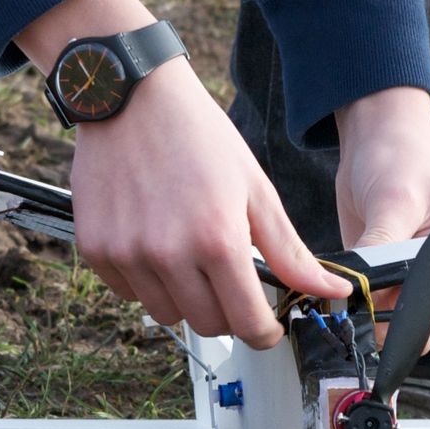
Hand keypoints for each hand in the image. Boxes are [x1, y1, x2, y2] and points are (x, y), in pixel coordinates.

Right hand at [21, 0, 347, 348]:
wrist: (131, 97)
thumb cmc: (198, 137)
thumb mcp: (256, 190)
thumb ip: (291, 252)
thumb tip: (332, 291)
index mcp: (217, 240)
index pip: (246, 323)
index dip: (264, 331)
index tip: (266, 323)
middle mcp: (168, 254)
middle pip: (207, 326)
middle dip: (226, 313)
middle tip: (229, 279)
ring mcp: (128, 254)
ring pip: (167, 315)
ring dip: (185, 298)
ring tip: (190, 256)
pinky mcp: (97, 250)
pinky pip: (129, 293)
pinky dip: (147, 281)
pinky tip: (156, 244)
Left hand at [334, 87, 429, 344]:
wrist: (376, 152)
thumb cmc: (398, 164)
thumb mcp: (392, 202)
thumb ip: (382, 247)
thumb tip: (365, 289)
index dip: (418, 302)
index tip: (383, 295)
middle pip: (427, 321)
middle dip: (390, 314)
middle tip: (360, 292)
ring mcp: (422, 286)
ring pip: (403, 327)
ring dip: (373, 315)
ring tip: (354, 286)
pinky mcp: (394, 289)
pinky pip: (380, 317)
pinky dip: (362, 310)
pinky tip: (347, 288)